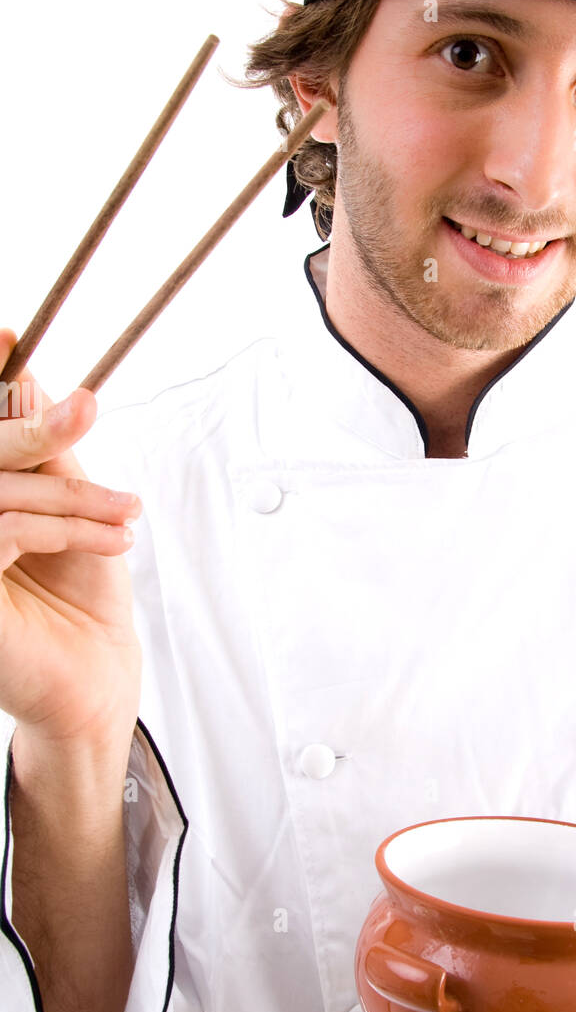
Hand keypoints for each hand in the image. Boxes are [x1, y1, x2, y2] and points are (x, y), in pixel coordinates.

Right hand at [0, 328, 141, 744]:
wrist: (93, 675)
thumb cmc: (77, 591)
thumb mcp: (64, 504)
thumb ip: (38, 442)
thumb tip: (25, 370)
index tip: (8, 336)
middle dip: (36, 431)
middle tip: (88, 408)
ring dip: (74, 496)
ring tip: (127, 514)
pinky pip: (5, 530)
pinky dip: (64, 526)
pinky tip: (111, 539)